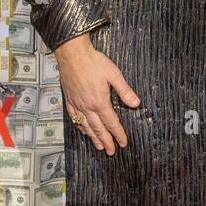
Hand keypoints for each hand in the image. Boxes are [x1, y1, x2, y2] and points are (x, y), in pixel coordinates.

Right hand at [53, 33, 140, 154]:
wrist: (72, 54)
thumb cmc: (93, 62)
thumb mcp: (114, 74)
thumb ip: (124, 91)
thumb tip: (136, 103)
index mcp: (100, 101)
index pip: (111, 122)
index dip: (118, 134)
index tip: (123, 143)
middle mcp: (87, 106)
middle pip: (98, 128)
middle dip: (106, 141)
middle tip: (111, 151)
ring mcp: (77, 103)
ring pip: (86, 126)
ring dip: (93, 137)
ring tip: (99, 146)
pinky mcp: (69, 99)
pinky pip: (74, 118)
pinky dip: (80, 126)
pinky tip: (83, 130)